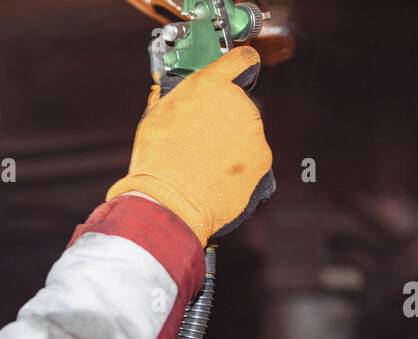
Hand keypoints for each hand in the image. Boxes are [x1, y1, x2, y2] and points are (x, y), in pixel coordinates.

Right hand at [107, 46, 274, 243]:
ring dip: (233, 144)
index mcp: (209, 84)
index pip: (241, 59)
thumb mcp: (155, 116)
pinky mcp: (262, 158)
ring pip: (246, 133)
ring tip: (206, 164)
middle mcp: (236, 101)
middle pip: (238, 104)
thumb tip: (169, 91)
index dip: (242, 64)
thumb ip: (172, 97)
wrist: (171, 201)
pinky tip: (219, 178)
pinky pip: (253, 159)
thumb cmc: (158, 160)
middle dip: (225, 119)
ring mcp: (253, 130)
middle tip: (202, 141)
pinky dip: (240, 168)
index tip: (243, 68)